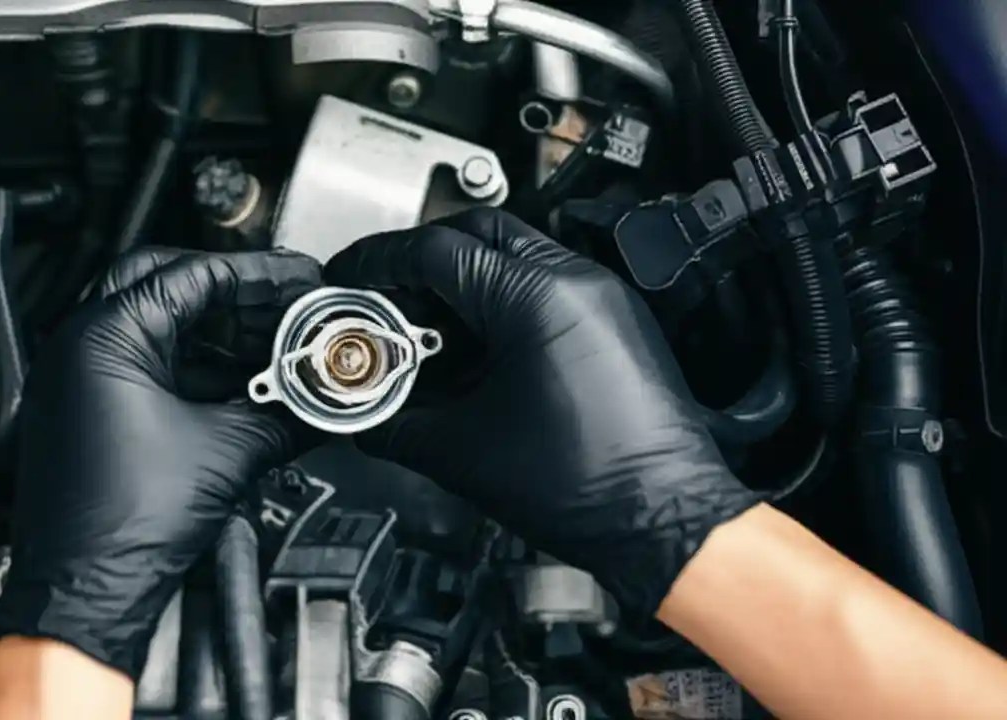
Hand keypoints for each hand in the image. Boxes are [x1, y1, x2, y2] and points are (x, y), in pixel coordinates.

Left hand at [0, 249, 320, 676]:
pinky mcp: (89, 412)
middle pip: (167, 284)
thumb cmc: (123, 527)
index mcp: (103, 338)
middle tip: (281, 301)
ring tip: (273, 348)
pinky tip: (243, 387)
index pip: (193, 276)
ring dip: (218, 333)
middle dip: (233, 292)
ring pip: (159, 327)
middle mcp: (79, 349)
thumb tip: (318, 399)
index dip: (257, 276)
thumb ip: (284, 415)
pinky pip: (149, 367)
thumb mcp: (228, 453)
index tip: (296, 279)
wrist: (84, 591)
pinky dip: (197, 368)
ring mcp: (78, 380)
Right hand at [325, 209, 758, 622]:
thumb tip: (366, 413)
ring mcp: (600, 299)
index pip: (434, 250)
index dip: (378, 262)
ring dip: (459, 284)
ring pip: (512, 257)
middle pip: (475, 235)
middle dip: (418, 260)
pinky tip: (470, 354)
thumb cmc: (588, 488)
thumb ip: (395, 423)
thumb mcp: (460, 453)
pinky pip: (544, 290)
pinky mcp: (612, 324)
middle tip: (381, 295)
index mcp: (535, 298)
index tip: (350, 279)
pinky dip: (498, 306)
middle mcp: (575, 283)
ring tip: (422, 331)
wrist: (664, 520)